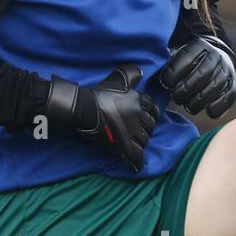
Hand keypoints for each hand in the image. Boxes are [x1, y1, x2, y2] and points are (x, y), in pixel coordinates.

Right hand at [43, 63, 158, 172]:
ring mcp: (132, 130)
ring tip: (135, 143)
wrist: (83, 108)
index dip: (151, 115)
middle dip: (147, 129)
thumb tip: (141, 71)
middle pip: (150, 125)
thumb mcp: (117, 79)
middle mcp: (138, 115)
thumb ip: (131, 74)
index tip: (148, 118)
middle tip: (139, 131)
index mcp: (138, 99)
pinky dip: (138, 160)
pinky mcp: (124, 144)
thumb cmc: (98, 93)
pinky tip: (136, 164)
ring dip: (141, 142)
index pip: (153, 109)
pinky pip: (137, 155)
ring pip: (144, 140)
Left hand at [158, 36, 235, 118]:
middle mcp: (216, 55)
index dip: (175, 72)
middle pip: (202, 73)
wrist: (213, 60)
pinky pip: (228, 96)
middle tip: (176, 98)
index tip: (165, 83)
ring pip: (215, 86)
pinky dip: (219, 106)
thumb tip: (146, 73)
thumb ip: (164, 63)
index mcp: (199, 45)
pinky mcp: (232, 85)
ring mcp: (226, 70)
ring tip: (188, 106)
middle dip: (187, 88)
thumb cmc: (186, 63)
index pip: (187, 57)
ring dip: (200, 99)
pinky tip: (209, 111)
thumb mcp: (175, 56)